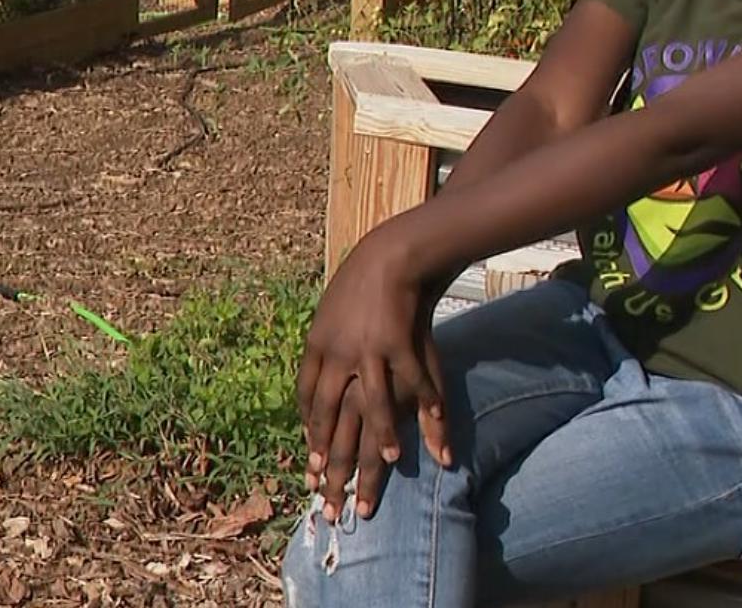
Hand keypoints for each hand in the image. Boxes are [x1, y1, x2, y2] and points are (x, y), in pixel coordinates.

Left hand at [295, 229, 451, 521]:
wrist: (390, 252)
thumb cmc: (362, 286)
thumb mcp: (333, 316)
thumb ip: (329, 350)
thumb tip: (324, 380)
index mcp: (316, 347)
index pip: (307, 401)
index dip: (309, 435)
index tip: (311, 465)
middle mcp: (337, 352)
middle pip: (330, 415)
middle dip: (331, 457)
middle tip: (333, 489)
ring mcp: (367, 348)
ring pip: (371, 403)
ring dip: (380, 436)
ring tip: (388, 464)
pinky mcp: (397, 340)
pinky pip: (411, 380)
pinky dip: (422, 405)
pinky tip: (433, 424)